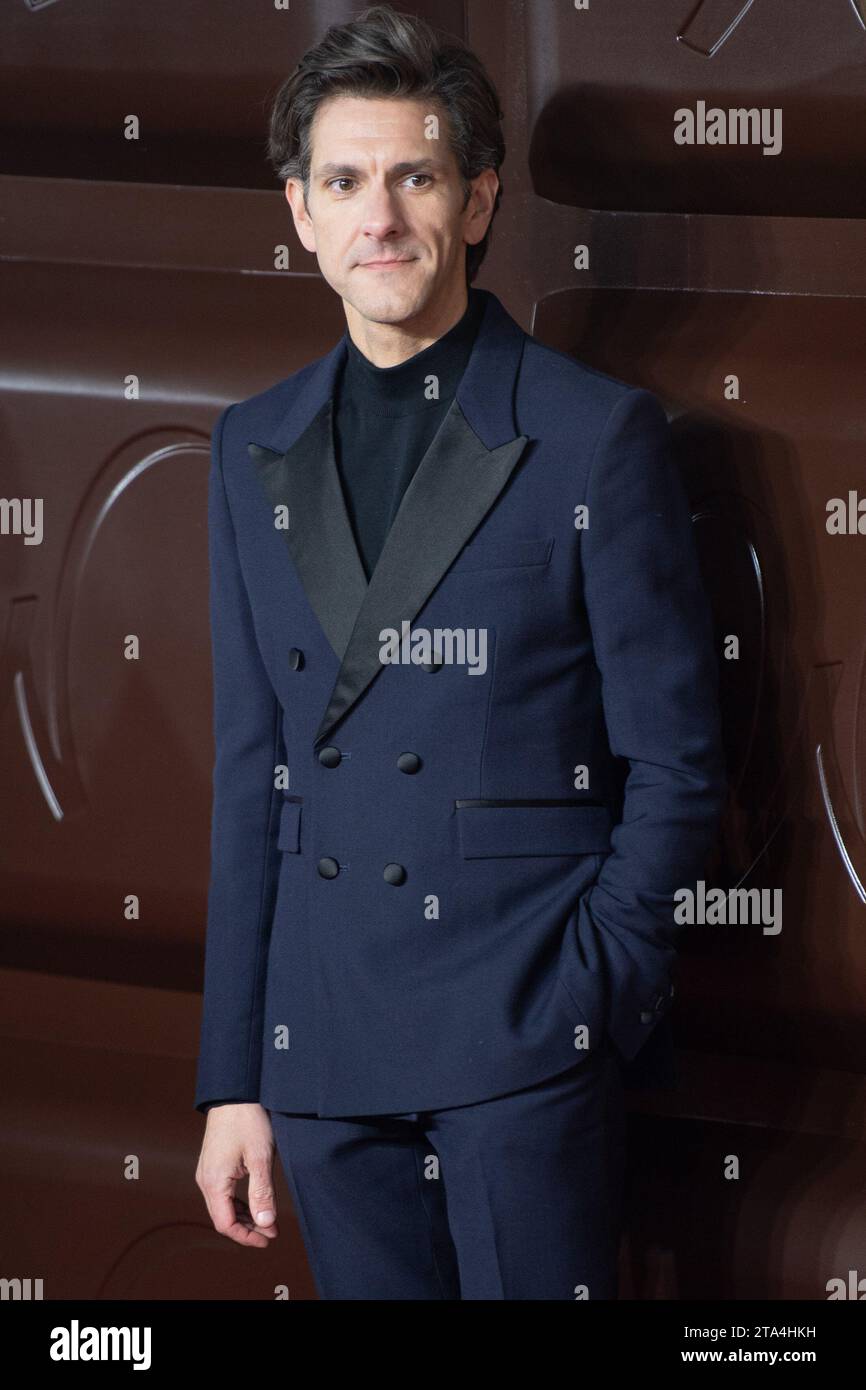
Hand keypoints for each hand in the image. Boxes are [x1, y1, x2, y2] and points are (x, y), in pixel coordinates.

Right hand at [195, 1103, 278, 1246]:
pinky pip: (222, 1193)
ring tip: (267, 1220)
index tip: (268, 1239)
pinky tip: (255, 1203)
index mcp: (214, 1181)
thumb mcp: (260, 1158)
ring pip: (222, 1207)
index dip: (247, 1237)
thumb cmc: (248, 1121)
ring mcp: (206, 1172)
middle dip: (247, 1229)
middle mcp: (205, 1180)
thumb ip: (262, 1193)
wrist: (235, 1093)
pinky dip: (238, 1204)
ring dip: (244, 1217)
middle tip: (272, 1231)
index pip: (225, 1224)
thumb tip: (265, 1224)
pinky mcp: (212, 1165)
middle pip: (222, 1218)